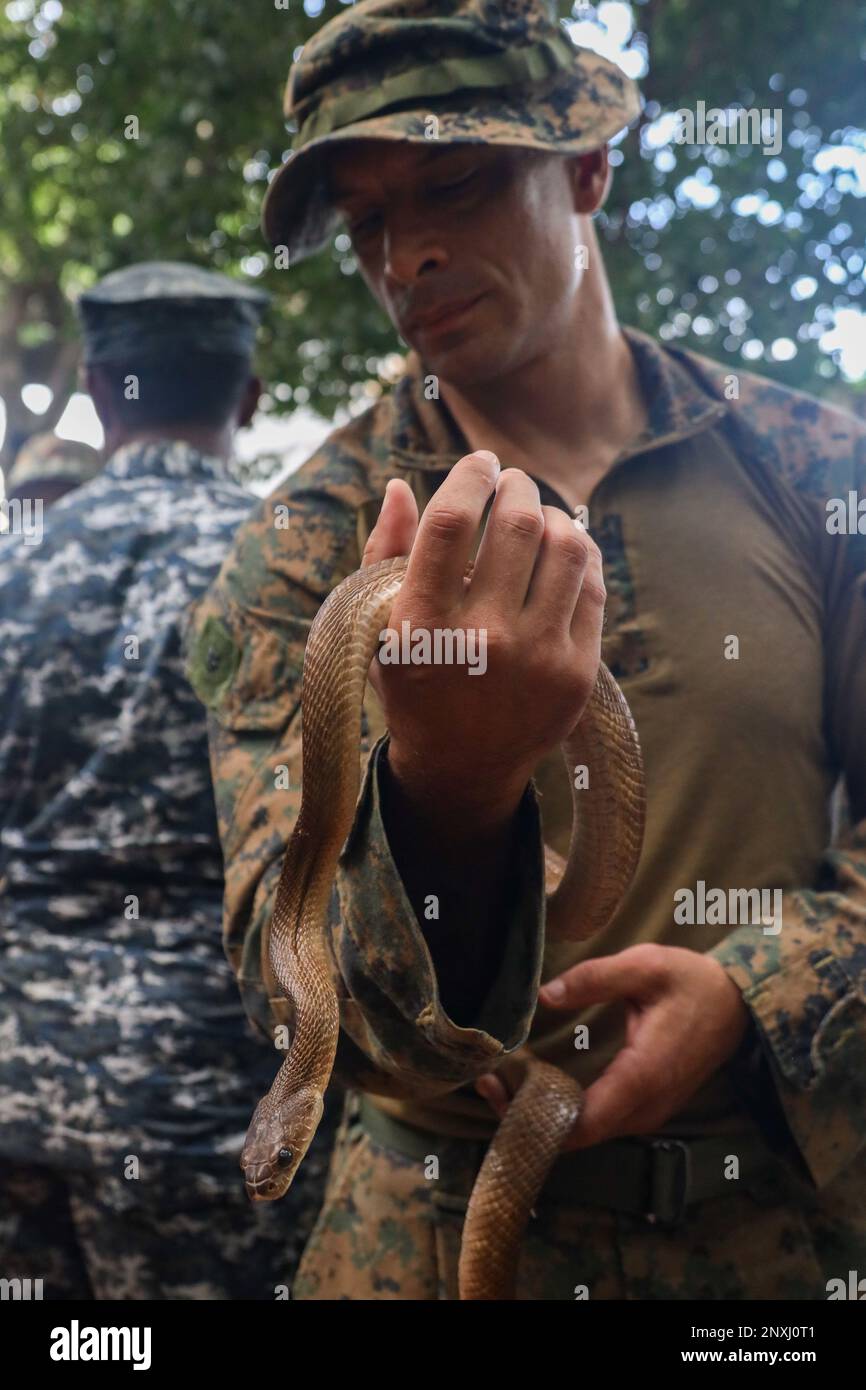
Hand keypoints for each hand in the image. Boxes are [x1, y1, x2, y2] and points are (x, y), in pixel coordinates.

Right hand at [361, 450, 605, 826]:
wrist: (461, 768)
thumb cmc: (414, 684)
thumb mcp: (379, 628)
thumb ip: (385, 555)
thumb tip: (397, 486)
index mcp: (422, 625)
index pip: (452, 521)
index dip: (471, 476)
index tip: (481, 463)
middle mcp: (483, 639)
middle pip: (516, 523)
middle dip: (517, 486)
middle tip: (511, 483)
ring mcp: (537, 658)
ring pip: (565, 546)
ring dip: (552, 515)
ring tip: (536, 516)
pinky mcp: (578, 672)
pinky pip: (591, 586)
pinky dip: (579, 554)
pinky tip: (561, 550)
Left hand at [476, 944, 749, 1147]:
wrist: (739, 1004)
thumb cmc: (692, 982)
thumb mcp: (645, 966)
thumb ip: (595, 978)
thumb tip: (545, 995)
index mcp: (643, 1076)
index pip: (583, 1122)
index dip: (535, 1115)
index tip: (497, 1087)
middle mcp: (645, 1107)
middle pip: (578, 1135)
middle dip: (527, 1115)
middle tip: (486, 1081)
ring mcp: (648, 1113)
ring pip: (587, 1133)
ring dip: (543, 1115)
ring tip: (501, 1081)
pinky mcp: (647, 1108)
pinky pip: (600, 1123)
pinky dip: (564, 1112)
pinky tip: (535, 1085)